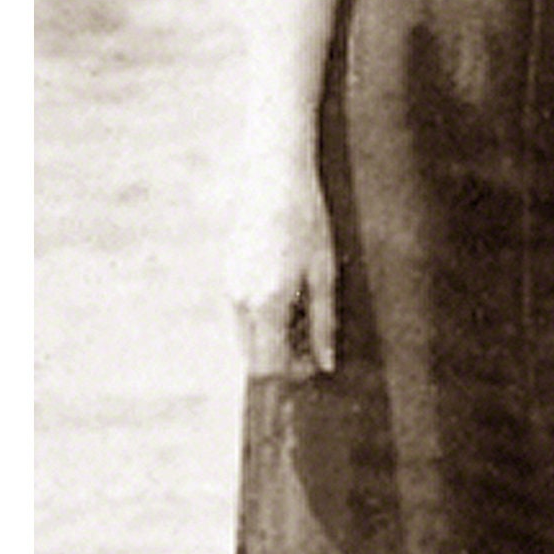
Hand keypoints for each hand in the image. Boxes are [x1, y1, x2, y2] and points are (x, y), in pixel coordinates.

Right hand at [227, 164, 336, 375]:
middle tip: (312, 346)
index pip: (267, 366)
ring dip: (271, 338)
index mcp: (267, 303)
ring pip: (245, 336)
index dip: (290, 373)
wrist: (273, 180)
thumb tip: (326, 363)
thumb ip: (324, 323)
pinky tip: (287, 295)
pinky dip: (262, 318)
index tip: (313, 364)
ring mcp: (229, 288)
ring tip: (303, 316)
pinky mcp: (227, 275)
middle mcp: (241, 301)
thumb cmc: (307, 223)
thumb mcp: (324, 273)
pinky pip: (241, 313)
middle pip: (253, 357)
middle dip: (280, 359)